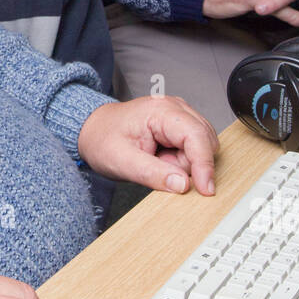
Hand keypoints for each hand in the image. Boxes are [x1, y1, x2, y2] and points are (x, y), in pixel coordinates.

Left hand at [77, 96, 217, 194]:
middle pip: (203, 142)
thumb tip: (183, 185)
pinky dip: (182, 160)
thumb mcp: (121, 162)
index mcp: (161, 110)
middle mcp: (176, 108)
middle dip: (187, 164)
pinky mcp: (180, 125)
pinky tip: (162, 158)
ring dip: (184, 163)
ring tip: (157, 161)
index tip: (206, 190)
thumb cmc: (102, 140)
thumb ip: (152, 173)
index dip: (204, 165)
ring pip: (202, 147)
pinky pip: (194, 148)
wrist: (93, 130)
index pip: (196, 137)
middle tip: (158, 167)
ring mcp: (180, 115)